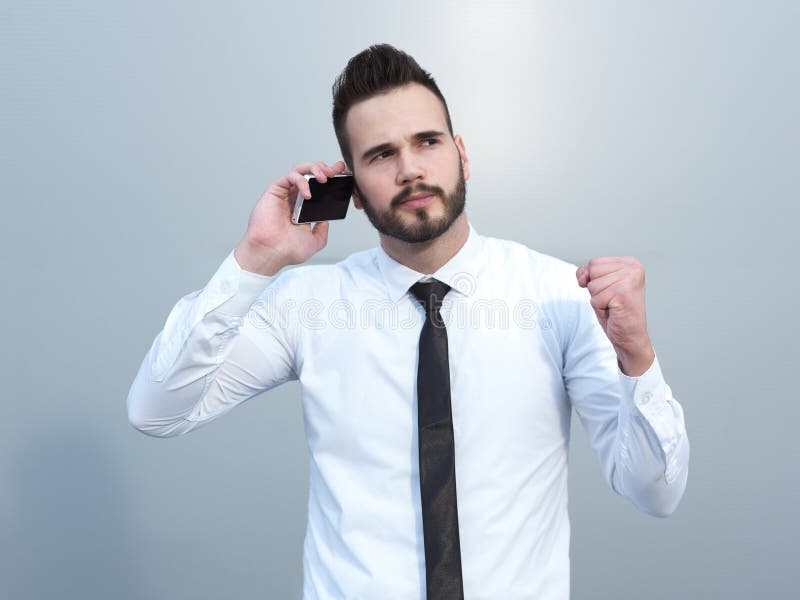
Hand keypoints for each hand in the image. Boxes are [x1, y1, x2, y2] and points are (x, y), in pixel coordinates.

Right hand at [234, 160, 347, 274]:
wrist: (273, 253)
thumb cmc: (288, 250)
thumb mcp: (315, 241)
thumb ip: (322, 229)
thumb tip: (325, 220)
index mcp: (304, 208)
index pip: (318, 186)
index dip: (330, 178)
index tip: (343, 175)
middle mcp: (294, 198)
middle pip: (310, 173)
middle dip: (325, 168)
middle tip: (335, 172)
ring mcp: (285, 193)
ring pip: (300, 170)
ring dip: (314, 169)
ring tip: (324, 178)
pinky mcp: (275, 190)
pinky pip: (290, 177)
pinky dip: (301, 181)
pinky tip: (307, 194)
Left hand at [576, 257, 654, 375]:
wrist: (630, 336)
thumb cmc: (615, 311)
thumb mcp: (600, 286)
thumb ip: (588, 273)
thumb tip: (582, 277)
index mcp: (630, 262)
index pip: (594, 262)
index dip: (593, 280)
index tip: (609, 291)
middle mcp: (633, 268)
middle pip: (592, 270)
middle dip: (595, 289)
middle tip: (611, 300)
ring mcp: (629, 279)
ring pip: (592, 285)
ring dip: (598, 300)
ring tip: (613, 305)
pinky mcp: (623, 293)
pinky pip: (595, 299)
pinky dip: (600, 309)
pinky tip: (614, 311)